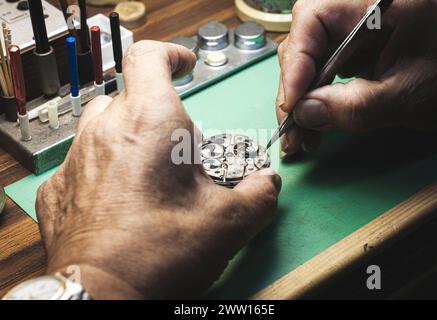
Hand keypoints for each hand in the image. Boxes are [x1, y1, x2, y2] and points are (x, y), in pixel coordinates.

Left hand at [36, 41, 280, 298]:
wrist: (104, 296)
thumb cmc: (160, 254)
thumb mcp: (229, 222)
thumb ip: (259, 193)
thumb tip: (267, 183)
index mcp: (150, 122)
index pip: (150, 57)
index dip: (171, 55)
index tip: (184, 66)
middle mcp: (106, 131)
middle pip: (130, 97)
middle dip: (157, 114)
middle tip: (177, 150)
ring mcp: (75, 159)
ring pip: (103, 127)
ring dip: (128, 138)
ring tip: (149, 173)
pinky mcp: (59, 189)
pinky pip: (83, 163)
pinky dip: (103, 170)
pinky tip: (120, 200)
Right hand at [277, 0, 436, 156]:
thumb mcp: (406, 95)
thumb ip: (354, 106)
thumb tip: (303, 113)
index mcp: (377, 4)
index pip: (314, 19)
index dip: (296, 62)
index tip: (293, 104)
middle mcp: (356, 13)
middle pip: (304, 44)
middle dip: (293, 91)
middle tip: (292, 132)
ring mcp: (350, 35)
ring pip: (306, 64)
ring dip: (300, 103)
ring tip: (300, 138)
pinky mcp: (349, 55)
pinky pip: (319, 76)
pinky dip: (313, 104)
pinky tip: (312, 127)